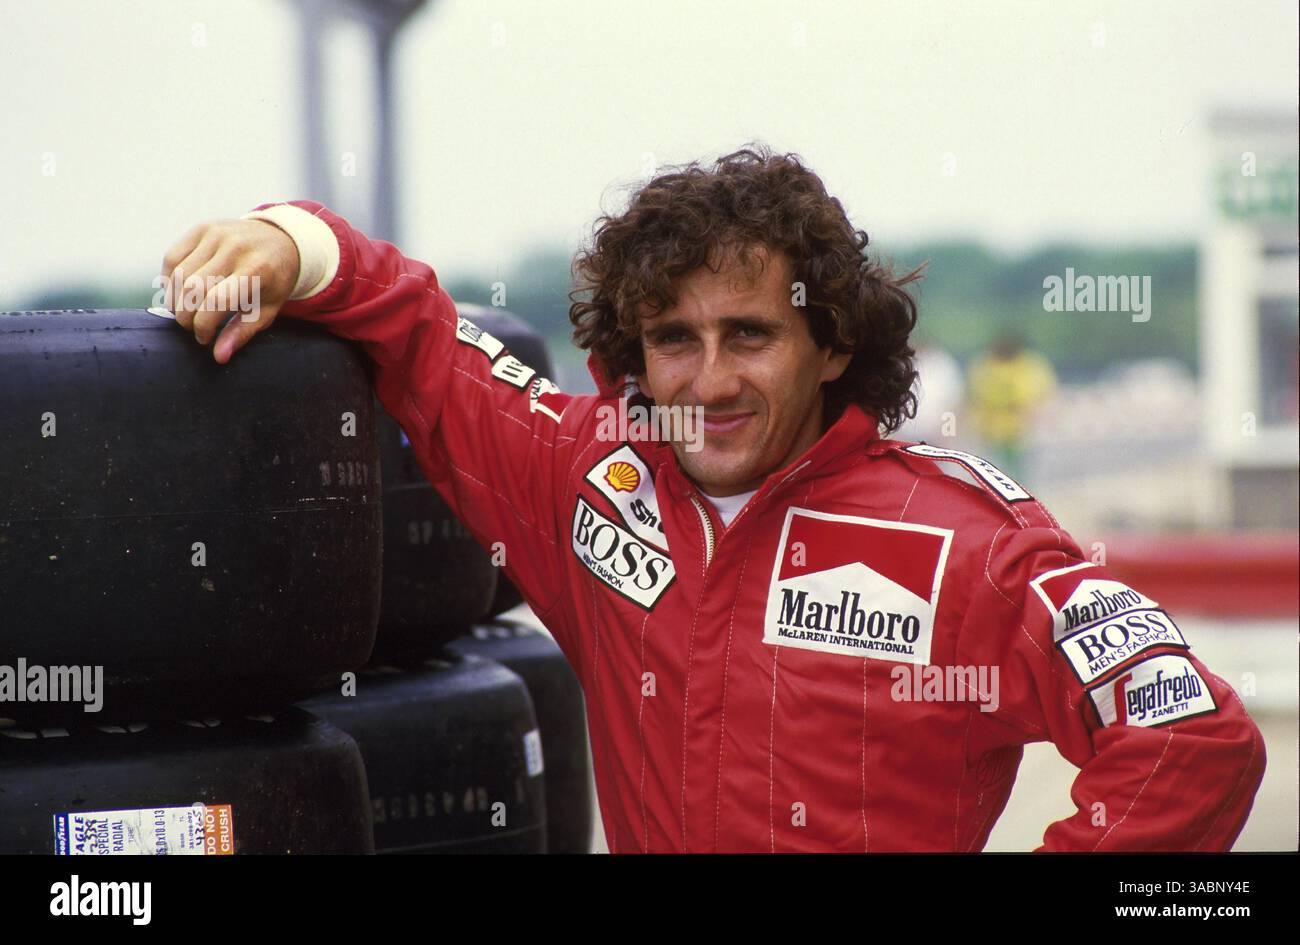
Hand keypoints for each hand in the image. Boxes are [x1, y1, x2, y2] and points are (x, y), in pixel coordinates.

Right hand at [159, 218, 300, 363]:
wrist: (281, 239)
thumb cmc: (274, 281)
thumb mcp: (268, 309)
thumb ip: (242, 332)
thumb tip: (219, 356)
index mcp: (256, 270)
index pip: (216, 302)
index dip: (203, 325)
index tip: (204, 338)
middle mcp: (235, 248)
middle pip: (193, 289)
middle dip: (186, 316)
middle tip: (192, 328)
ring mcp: (216, 234)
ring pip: (178, 274)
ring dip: (174, 300)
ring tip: (184, 313)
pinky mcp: (202, 228)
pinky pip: (172, 257)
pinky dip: (168, 279)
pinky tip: (178, 293)